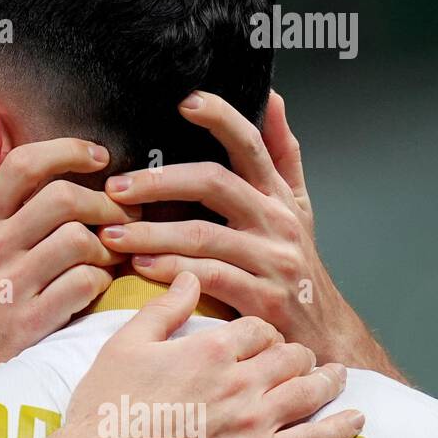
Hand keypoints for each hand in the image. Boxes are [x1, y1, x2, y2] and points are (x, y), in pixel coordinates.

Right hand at [0, 121, 134, 389]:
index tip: (98, 156)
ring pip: (79, 241)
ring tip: (110, 252)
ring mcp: (11, 287)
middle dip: (103, 202)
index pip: (22, 165)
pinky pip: (86, 284)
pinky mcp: (33, 322)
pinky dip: (102, 280)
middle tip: (121, 212)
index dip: (68, 151)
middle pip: (62, 199)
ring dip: (107, 245)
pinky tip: (100, 284)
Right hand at [56, 271, 363, 437]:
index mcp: (211, 348)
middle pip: (290, 357)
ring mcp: (256, 423)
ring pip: (309, 391)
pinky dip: (340, 428)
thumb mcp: (125, 344)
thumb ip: (164, 309)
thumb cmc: (107, 405)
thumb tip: (190, 277)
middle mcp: (242, 381)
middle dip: (297, 354)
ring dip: (327, 381)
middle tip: (300, 358)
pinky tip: (356, 420)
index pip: (256, 328)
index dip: (262, 332)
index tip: (260, 339)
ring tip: (336, 376)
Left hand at [97, 90, 403, 379]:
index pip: (251, 145)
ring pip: (203, 235)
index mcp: (278, 196)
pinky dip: (173, 271)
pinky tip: (141, 268)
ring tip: (112, 234)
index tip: (186, 101)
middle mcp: (278, 222)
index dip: (222, 119)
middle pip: (215, 184)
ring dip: (152, 233)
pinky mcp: (264, 300)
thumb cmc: (295, 267)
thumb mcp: (297, 207)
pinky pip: (210, 278)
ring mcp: (273, 261)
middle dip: (160, 182)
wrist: (325, 338)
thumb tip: (270, 98)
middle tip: (115, 187)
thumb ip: (282, 154)